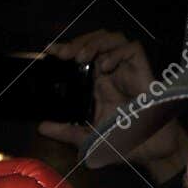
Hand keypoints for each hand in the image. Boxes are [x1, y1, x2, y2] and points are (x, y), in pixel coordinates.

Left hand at [39, 32, 187, 182]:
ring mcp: (125, 70)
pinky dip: (116, 53)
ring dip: (94, 43)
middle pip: (94, 41)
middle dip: (78, 42)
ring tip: (80, 57)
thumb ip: (65, 131)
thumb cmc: (121, 140)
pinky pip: (131, 48)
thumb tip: (41, 127)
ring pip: (112, 39)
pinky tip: (104, 67)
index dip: (67, 49)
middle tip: (64, 54)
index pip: (81, 57)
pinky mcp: (141, 70)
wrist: (147, 148)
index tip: (50, 52)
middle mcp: (110, 72)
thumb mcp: (86, 138)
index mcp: (96, 83)